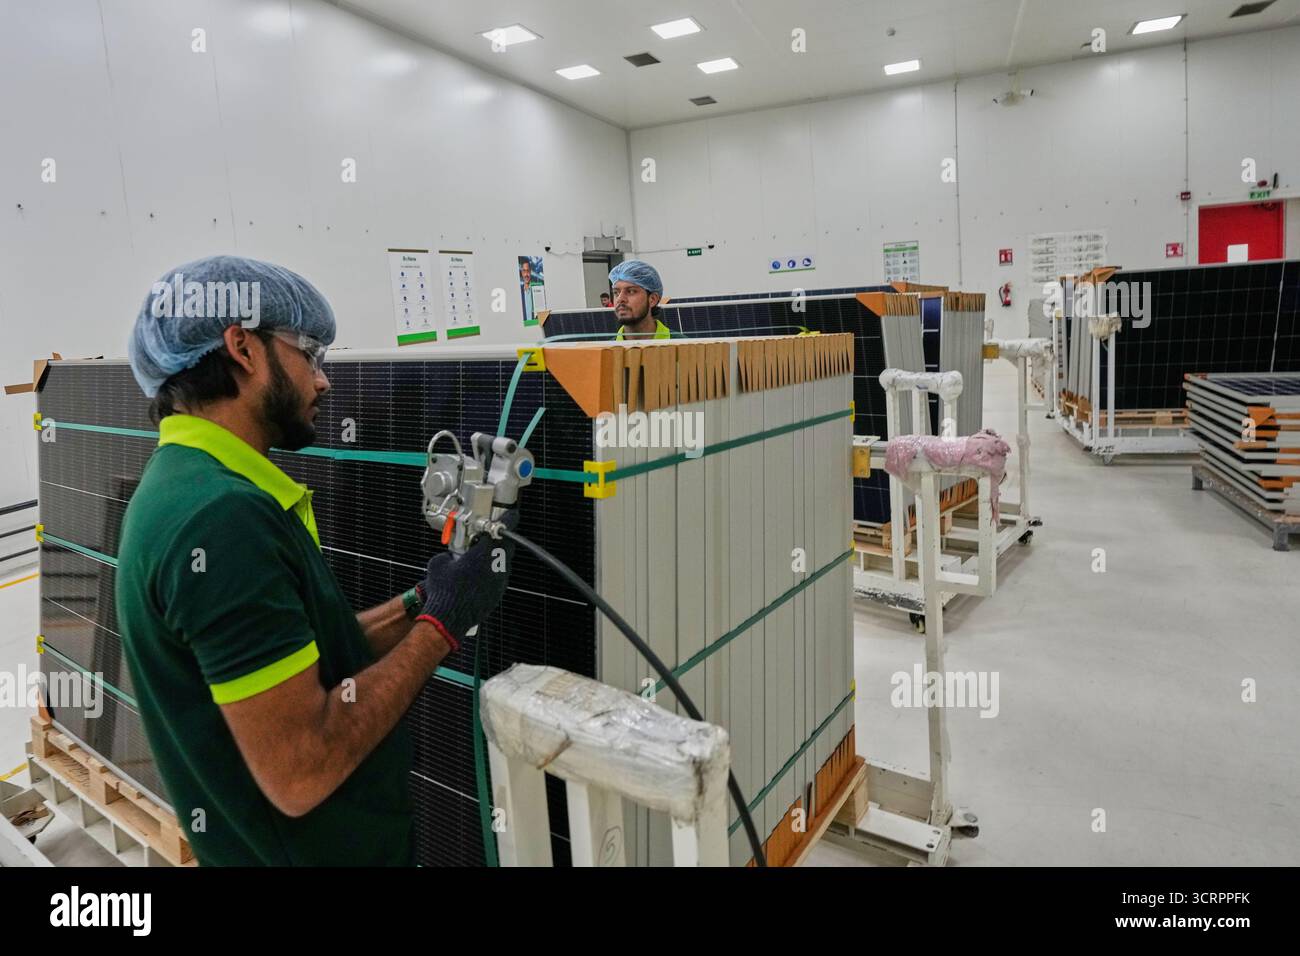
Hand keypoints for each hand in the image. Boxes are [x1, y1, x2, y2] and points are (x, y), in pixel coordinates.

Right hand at [416, 510, 518, 649]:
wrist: (449, 617)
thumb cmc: (444, 590)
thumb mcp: (438, 563)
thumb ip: (448, 554)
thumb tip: (450, 557)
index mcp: (484, 554)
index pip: (503, 531)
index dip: (509, 521)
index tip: (512, 515)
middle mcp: (496, 567)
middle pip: (507, 547)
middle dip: (500, 540)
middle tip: (489, 538)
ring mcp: (499, 582)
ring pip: (504, 564)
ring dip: (495, 558)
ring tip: (479, 560)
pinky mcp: (497, 594)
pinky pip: (498, 578)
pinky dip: (491, 574)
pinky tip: (477, 578)